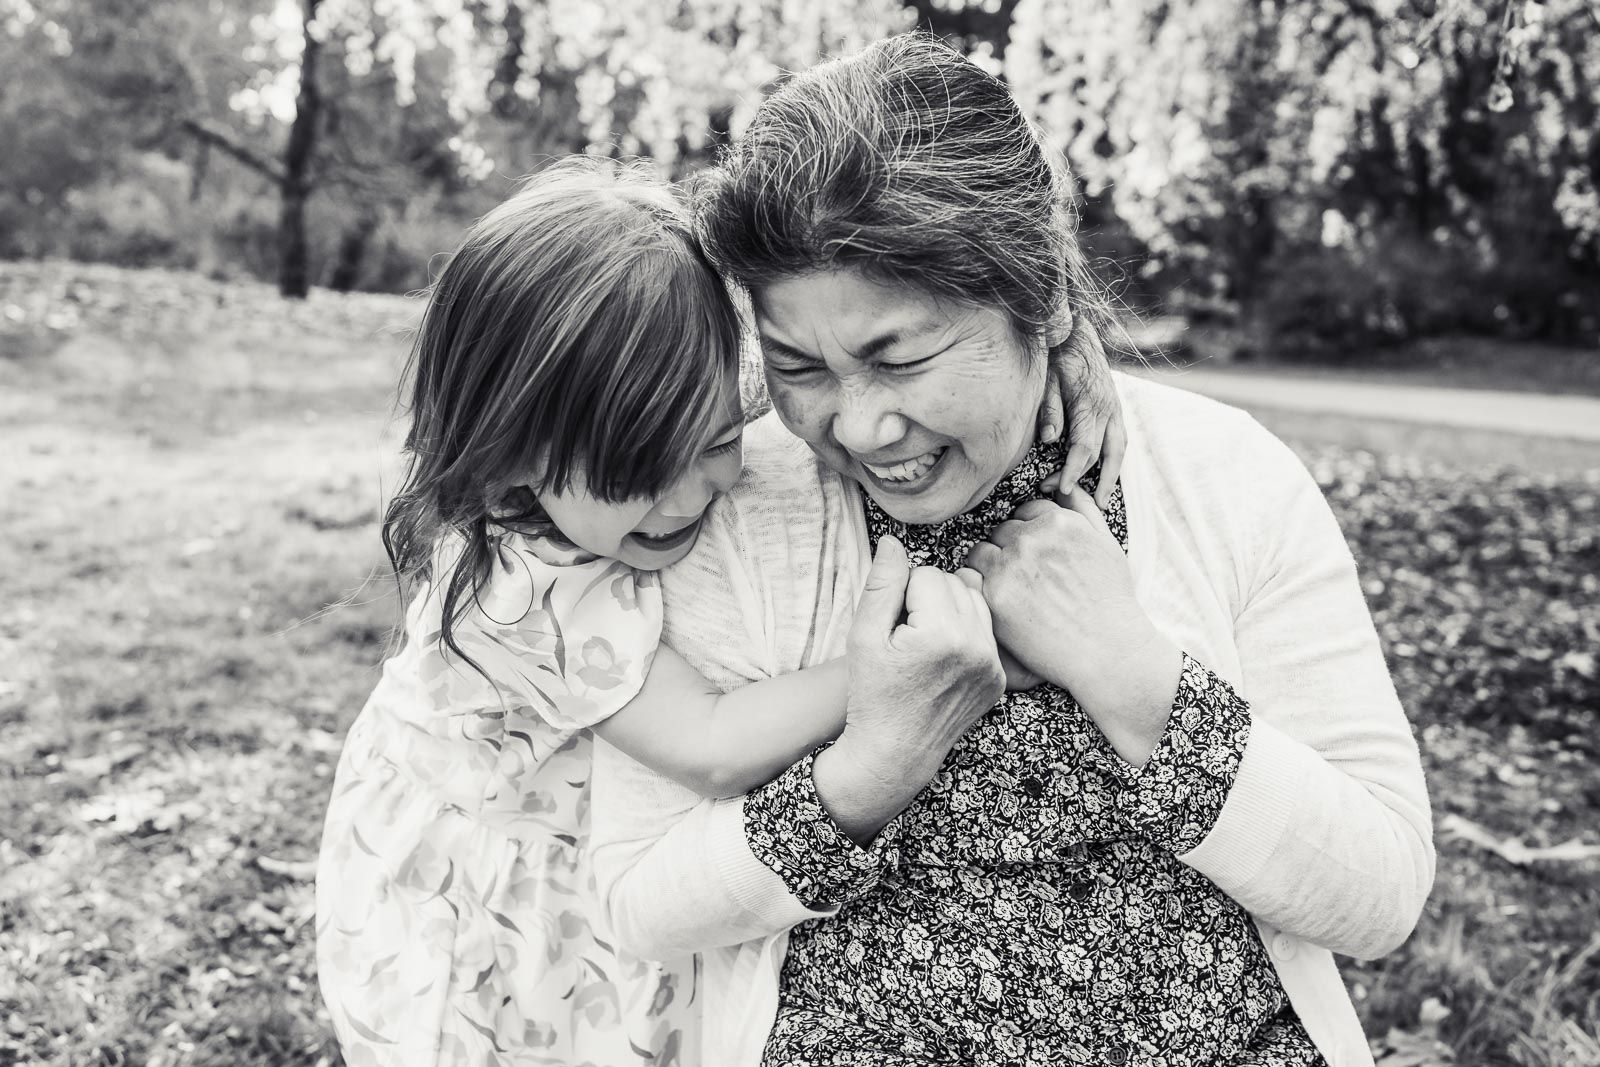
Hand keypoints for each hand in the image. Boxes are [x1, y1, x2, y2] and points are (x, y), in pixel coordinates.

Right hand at [842, 537, 1004, 771]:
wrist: (895, 753)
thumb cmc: (873, 694)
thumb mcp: (864, 636)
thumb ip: (881, 584)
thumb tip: (892, 541)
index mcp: (942, 634)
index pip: (926, 574)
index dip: (901, 595)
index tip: (892, 627)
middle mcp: (977, 647)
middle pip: (954, 583)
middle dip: (927, 599)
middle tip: (905, 637)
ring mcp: (993, 665)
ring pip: (973, 602)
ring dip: (948, 612)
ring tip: (924, 645)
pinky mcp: (999, 678)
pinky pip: (984, 632)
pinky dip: (964, 635)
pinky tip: (942, 660)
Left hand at [965, 487, 1180, 764]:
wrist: (1108, 650)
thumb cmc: (1111, 600)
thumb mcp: (1106, 542)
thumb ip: (1082, 508)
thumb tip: (1058, 484)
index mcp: (1058, 521)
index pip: (1025, 513)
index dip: (1030, 537)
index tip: (1038, 560)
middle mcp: (1032, 538)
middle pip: (1000, 531)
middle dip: (1009, 551)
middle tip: (1025, 581)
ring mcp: (1010, 565)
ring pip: (980, 552)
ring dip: (989, 568)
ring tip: (1010, 593)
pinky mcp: (995, 595)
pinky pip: (969, 578)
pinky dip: (978, 589)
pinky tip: (997, 605)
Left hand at [1037, 317, 1127, 509]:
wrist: (1076, 331)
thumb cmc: (1056, 355)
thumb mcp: (1047, 378)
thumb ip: (1049, 409)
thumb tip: (1049, 440)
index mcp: (1091, 404)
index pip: (1085, 447)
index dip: (1073, 471)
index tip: (1060, 489)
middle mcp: (1110, 409)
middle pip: (1107, 455)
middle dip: (1091, 481)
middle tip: (1075, 502)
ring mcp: (1116, 409)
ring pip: (1120, 450)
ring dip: (1112, 477)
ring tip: (1102, 501)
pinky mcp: (1115, 408)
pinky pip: (1120, 440)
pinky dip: (1114, 461)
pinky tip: (1105, 476)